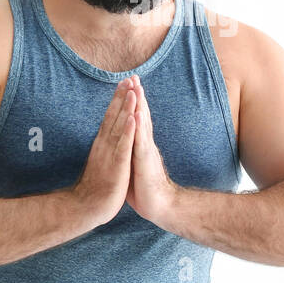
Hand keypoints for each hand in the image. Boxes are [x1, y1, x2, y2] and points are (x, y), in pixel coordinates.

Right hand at [71, 77, 137, 227]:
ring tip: (132, 91)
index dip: (117, 101)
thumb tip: (104, 140)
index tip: (124, 84)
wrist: (86, 208)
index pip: (110, 118)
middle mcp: (104, 145)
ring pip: (119, 126)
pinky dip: (128, 130)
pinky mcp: (117, 165)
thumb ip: (103, 150)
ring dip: (126, 108)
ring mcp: (110, 154)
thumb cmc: (95, 188)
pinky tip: (132, 117)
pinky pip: (124, 145)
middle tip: (128, 78)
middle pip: (114, 117)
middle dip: (122, 98)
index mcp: (102, 145)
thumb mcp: (100, 164)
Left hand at [124, 74, 179, 225]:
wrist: (158, 205)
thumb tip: (125, 144)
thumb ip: (130, 152)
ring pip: (142, 124)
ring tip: (136, 88)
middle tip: (133, 76)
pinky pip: (141, 141)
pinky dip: (139, 127)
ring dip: (139, 106)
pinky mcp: (146, 161)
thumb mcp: (133, 164)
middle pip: (141, 115)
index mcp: (139, 145)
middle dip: (137, 96)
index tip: (127, 85)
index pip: (136, 119)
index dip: (132, 102)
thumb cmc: (144, 187)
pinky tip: (137, 115)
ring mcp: (146, 151)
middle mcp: (144, 144)